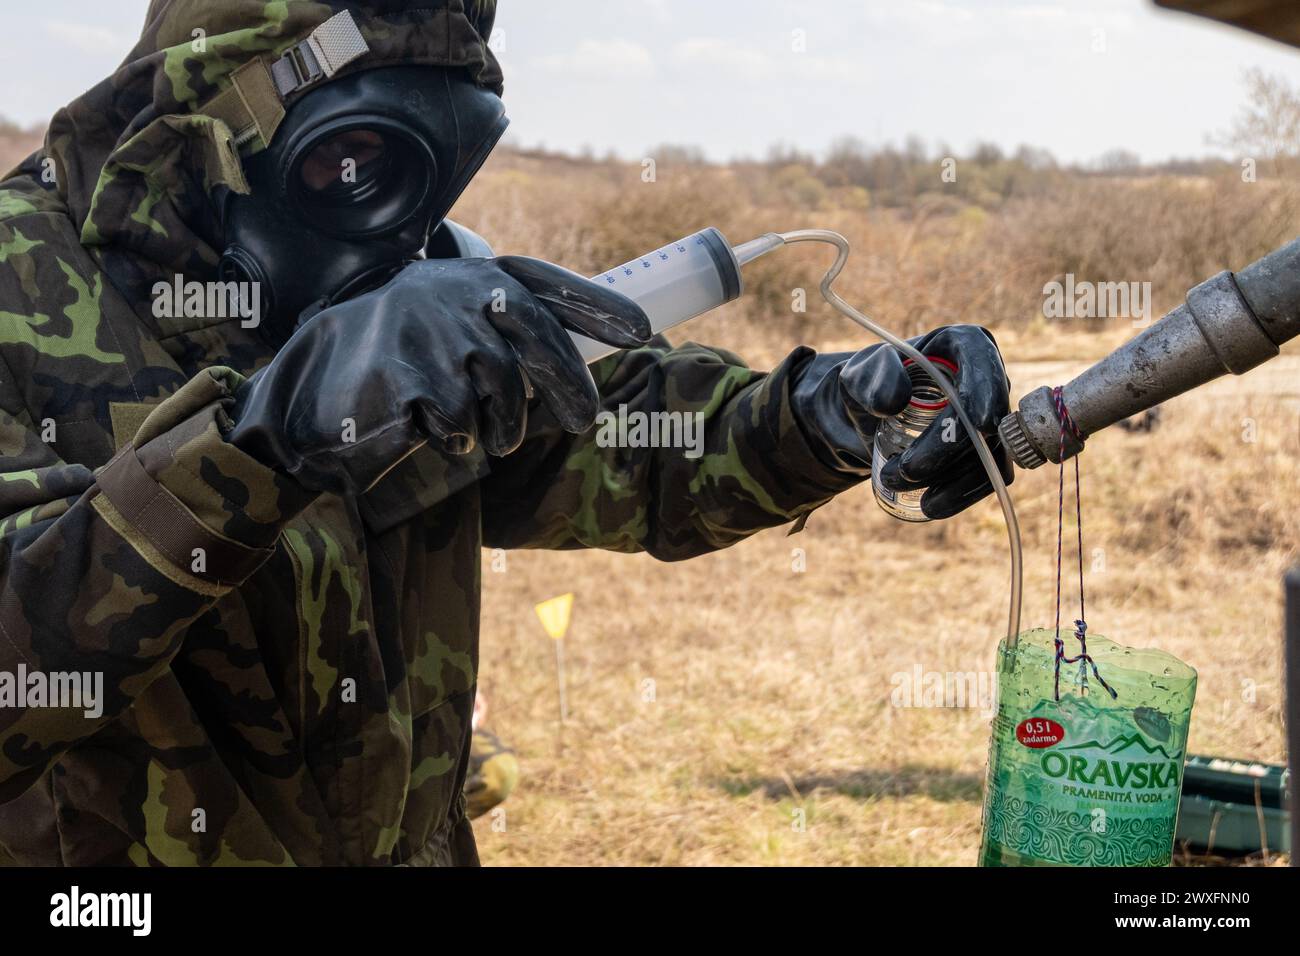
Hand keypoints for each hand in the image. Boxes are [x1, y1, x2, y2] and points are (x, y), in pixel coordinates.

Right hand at [226, 256, 651, 494]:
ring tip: (482, 432)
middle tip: (585, 420)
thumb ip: (511, 335)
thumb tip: (579, 373)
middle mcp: (454, 293)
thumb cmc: (407, 352)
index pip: (544, 285)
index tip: (643, 331)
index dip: (596, 305)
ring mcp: (430, 331)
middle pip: (536, 342)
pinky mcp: (406, 375)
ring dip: (501, 427)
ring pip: (502, 394)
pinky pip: (461, 421)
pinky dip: (456, 436)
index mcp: (473, 277)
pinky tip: (430, 426)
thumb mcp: (458, 325)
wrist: (317, 371)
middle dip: (568, 387)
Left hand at [791, 324, 1012, 518]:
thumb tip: (895, 401)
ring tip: (898, 486)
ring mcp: (992, 420)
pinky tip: (930, 506)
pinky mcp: (987, 454)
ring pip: (990, 456)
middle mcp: (989, 382)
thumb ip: (872, 378)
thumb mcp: (860, 373)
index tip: (978, 423)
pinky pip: (988, 479)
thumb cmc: (871, 384)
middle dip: (945, 450)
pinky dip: (961, 496)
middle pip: (986, 420)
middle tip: (901, 470)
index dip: (987, 394)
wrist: (870, 416)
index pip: (985, 367)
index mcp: (966, 346)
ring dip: (949, 480)